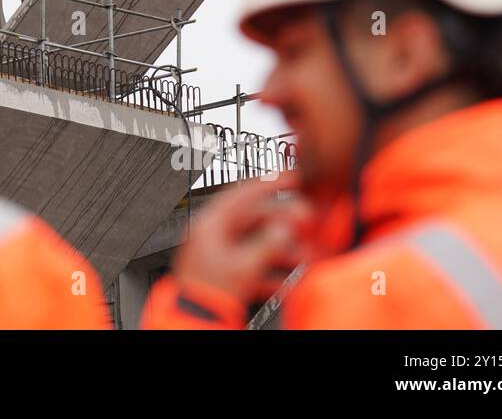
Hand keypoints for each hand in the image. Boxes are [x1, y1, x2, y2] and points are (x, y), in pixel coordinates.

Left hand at [173, 178, 310, 307]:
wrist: (193, 323)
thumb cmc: (205, 295)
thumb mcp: (243, 266)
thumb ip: (267, 244)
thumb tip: (284, 229)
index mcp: (209, 225)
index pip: (242, 194)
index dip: (269, 183)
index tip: (291, 177)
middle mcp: (212, 237)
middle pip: (255, 221)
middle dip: (285, 224)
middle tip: (309, 222)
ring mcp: (219, 257)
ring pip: (257, 246)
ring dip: (284, 252)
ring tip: (306, 257)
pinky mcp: (225, 276)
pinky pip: (254, 268)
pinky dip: (273, 273)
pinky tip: (290, 283)